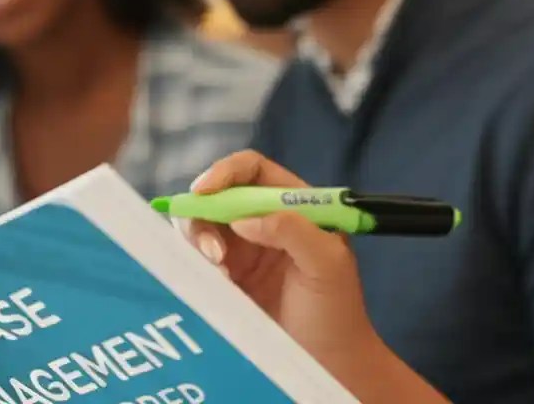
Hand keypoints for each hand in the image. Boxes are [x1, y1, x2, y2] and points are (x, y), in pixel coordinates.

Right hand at [178, 151, 449, 402]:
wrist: (327, 363)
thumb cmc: (337, 311)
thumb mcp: (326, 263)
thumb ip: (292, 230)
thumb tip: (245, 218)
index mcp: (292, 205)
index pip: (252, 170)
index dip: (226, 172)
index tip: (204, 191)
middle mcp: (262, 221)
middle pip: (217, 195)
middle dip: (204, 213)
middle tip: (212, 250)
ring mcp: (241, 251)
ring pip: (201, 226)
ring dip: (199, 241)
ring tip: (219, 271)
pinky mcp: (225, 280)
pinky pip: (196, 259)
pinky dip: (196, 265)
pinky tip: (218, 284)